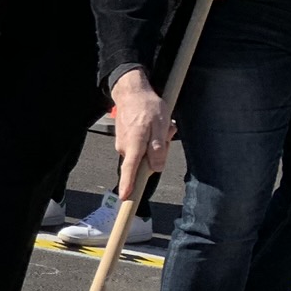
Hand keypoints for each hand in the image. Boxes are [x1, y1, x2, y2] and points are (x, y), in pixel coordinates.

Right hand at [110, 68, 170, 198]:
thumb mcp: (161, 125)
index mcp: (134, 145)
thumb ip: (159, 148)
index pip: (130, 169)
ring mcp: (123, 145)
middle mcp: (125, 148)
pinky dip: (149, 140)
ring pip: (143, 155)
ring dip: (155, 144)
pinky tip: (152, 126)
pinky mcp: (125, 141)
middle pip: (144, 163)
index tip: (125, 198)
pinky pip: (140, 148)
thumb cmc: (147, 107)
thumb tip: (157, 167)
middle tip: (167, 133)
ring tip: (160, 126)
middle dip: (158, 154)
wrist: (131, 93)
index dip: (128, 184)